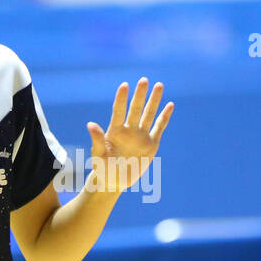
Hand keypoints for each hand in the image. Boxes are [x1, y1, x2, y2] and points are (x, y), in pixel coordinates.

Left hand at [86, 78, 172, 193]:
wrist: (113, 181)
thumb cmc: (102, 168)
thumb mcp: (98, 155)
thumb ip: (97, 139)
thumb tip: (90, 124)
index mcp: (115, 131)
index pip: (118, 111)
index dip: (121, 98)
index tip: (124, 85)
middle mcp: (129, 130)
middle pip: (136, 109)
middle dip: (140, 95)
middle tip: (144, 80)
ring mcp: (141, 136)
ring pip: (148, 114)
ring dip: (154, 101)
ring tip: (159, 85)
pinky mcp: (151, 144)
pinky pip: (159, 127)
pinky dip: (164, 117)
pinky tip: (170, 105)